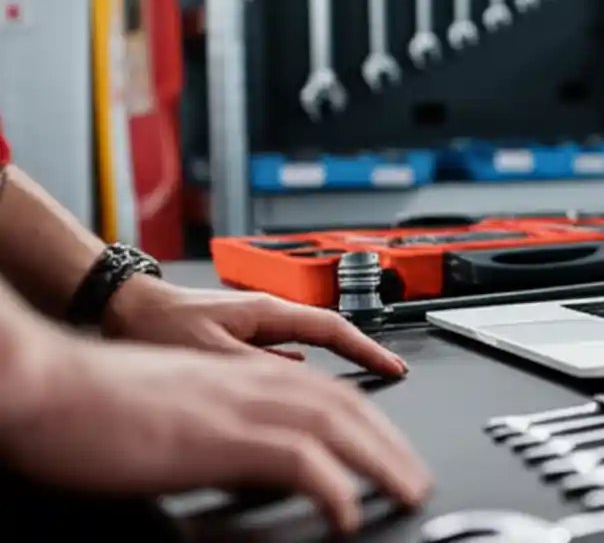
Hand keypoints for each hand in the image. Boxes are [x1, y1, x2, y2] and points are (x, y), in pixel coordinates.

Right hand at [0, 328, 431, 532]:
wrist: (50, 386)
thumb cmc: (99, 403)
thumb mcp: (180, 410)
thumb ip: (223, 426)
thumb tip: (252, 459)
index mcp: (242, 375)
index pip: (327, 394)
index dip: (369, 423)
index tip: (393, 450)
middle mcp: (252, 382)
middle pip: (347, 408)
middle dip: (391, 444)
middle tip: (417, 478)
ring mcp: (240, 405)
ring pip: (338, 427)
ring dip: (382, 461)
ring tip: (407, 491)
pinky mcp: (221, 435)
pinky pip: (299, 459)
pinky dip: (333, 484)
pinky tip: (349, 511)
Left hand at [102, 277, 406, 377]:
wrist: (119, 307)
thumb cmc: (156, 324)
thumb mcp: (211, 353)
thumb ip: (257, 369)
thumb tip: (299, 384)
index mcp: (268, 313)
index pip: (333, 329)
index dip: (368, 350)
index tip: (394, 367)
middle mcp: (267, 316)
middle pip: (330, 335)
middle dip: (363, 355)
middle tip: (390, 374)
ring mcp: (255, 328)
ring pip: (309, 347)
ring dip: (336, 364)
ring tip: (359, 382)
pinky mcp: (240, 341)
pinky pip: (285, 357)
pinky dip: (305, 372)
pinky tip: (305, 386)